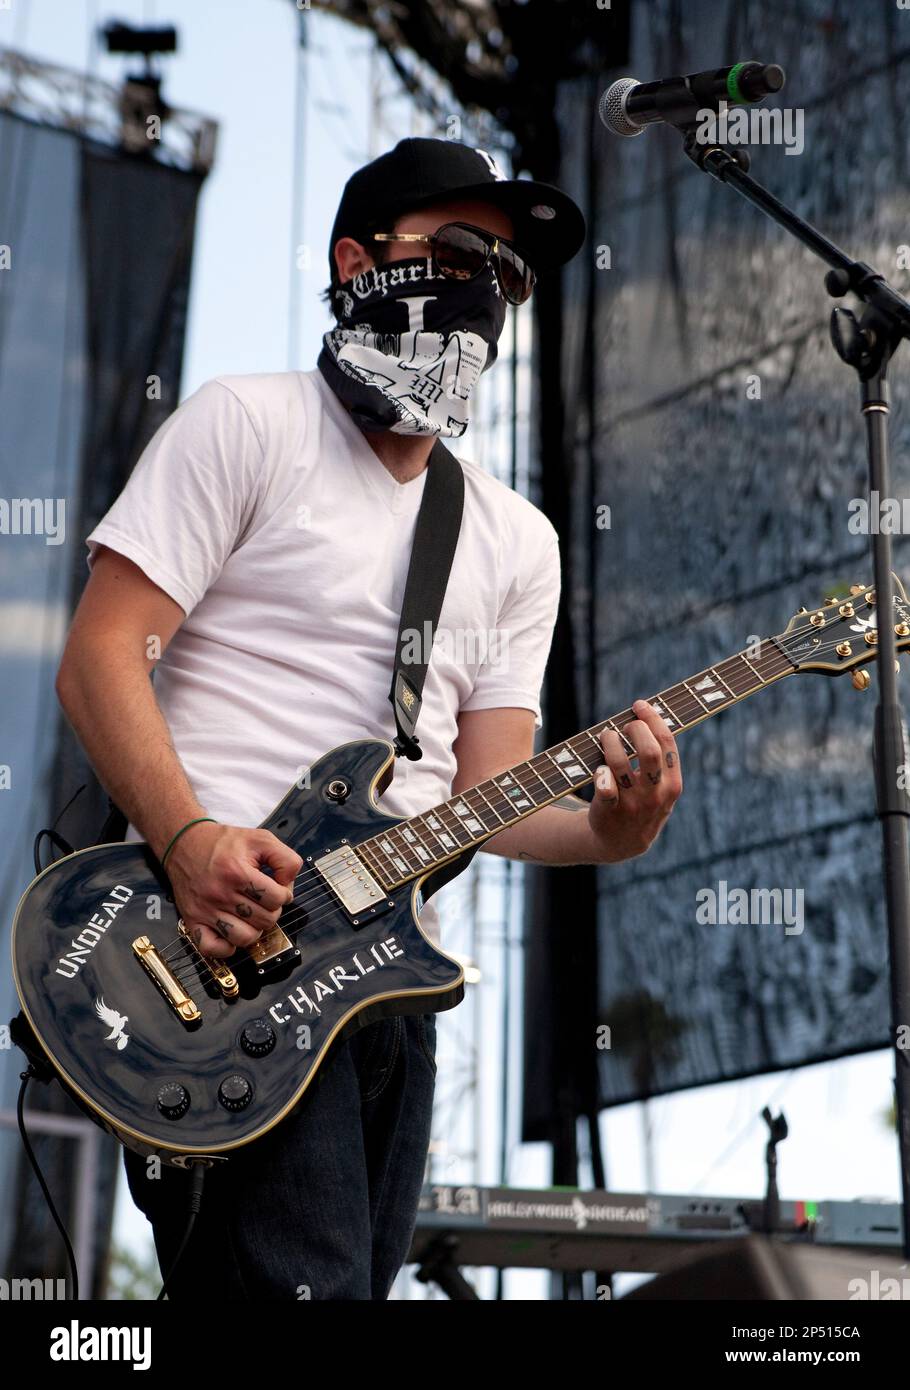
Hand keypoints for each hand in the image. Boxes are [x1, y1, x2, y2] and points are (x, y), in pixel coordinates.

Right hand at [165, 822, 302, 959]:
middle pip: (264, 920)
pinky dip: (226, 947)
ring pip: (244, 938)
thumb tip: (288, 885)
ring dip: (253, 929)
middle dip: (271, 911)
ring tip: (250, 915)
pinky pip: (212, 949)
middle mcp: (220, 893)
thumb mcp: (261, 839)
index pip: (276, 899)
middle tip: (263, 900)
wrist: (185, 843)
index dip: (284, 894)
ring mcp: (205, 910)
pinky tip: (232, 932)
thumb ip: (285, 859)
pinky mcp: (192, 920)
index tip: (276, 889)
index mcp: (238, 872)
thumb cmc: (224, 842)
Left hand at [588, 699, 681, 862]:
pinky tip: (600, 768)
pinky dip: (600, 772)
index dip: (652, 718)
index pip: (667, 742)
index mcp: (673, 784)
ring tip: (606, 737)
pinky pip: (604, 786)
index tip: (639, 705)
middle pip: (649, 750)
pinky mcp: (610, 811)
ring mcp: (632, 804)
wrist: (622, 843)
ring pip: (620, 763)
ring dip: (611, 742)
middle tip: (624, 726)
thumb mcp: (661, 787)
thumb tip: (649, 716)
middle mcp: (655, 794)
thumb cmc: (642, 803)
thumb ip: (660, 760)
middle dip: (635, 729)